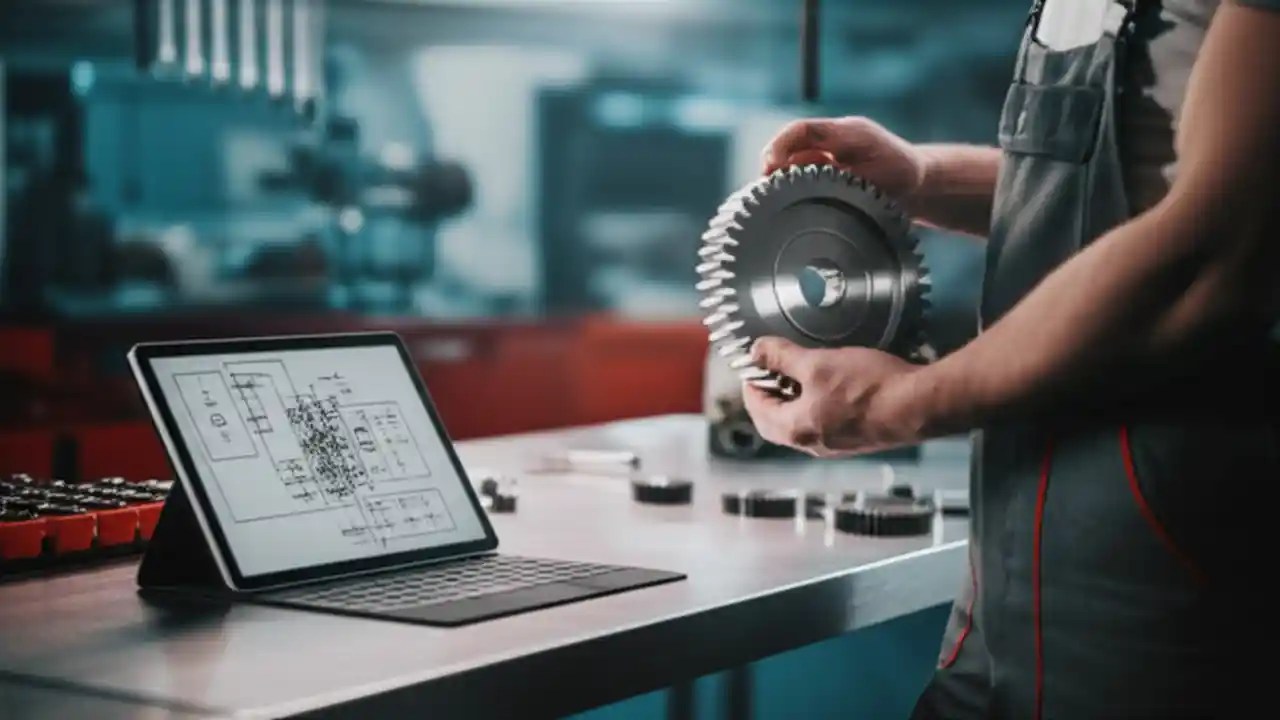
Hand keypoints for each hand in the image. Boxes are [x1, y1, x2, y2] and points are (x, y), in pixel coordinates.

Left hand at [741, 337, 931, 457]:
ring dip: (793, 401)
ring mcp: (836, 444)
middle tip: (770, 372)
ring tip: (798, 374)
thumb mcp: (818, 363)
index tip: (753, 366)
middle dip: (769, 396)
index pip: (757, 410)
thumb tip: (757, 351)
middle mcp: (812, 444)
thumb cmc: (868, 387)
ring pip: (801, 423)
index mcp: (796, 429)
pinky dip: (815, 406)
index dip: (751, 384)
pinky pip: (824, 424)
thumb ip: (783, 358)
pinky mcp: (856, 438)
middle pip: (776, 422)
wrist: (918, 406)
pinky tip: (829, 385)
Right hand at [760, 116, 928, 200]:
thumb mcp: (878, 176)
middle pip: (787, 146)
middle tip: (764, 192)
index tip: (770, 169)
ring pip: (789, 163)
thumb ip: (845, 178)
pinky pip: (797, 176)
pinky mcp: (822, 171)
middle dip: (770, 167)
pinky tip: (781, 207)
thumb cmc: (902, 175)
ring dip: (778, 181)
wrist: (916, 181)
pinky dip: (786, 189)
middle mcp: (830, 141)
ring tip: (771, 203)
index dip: (780, 147)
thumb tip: (810, 186)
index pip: (801, 130)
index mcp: (845, 132)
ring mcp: (825, 155)